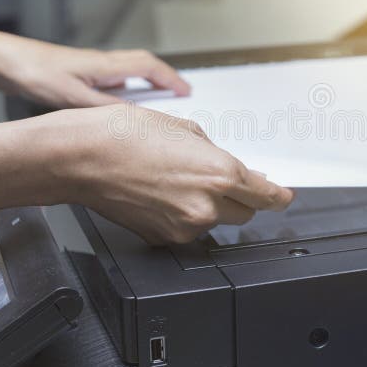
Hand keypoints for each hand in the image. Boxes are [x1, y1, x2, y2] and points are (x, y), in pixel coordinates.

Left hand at [0, 32, 189, 107]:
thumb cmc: (33, 72)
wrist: (4, 61)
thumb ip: (103, 107)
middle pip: (144, 63)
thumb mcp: (72, 97)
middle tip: (180, 92)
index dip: (171, 79)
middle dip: (165, 78)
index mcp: (104, 65)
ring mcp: (91, 67)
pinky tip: (119, 103)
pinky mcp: (79, 73)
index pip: (149, 67)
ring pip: (129, 69)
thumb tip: (130, 117)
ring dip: (147, 81)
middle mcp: (101, 63)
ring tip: (157, 99)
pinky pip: (113, 77)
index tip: (186, 91)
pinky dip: (127, 87)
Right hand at [45, 104, 294, 243]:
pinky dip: (184, 215)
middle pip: (245, 212)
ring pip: (215, 221)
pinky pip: (187, 229)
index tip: (284, 196)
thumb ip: (216, 153)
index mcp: (219, 172)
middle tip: (217, 179)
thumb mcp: (185, 129)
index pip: (266, 195)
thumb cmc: (125, 135)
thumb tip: (230, 168)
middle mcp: (206, 205)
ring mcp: (185, 226)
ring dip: (208, 205)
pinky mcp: (163, 238)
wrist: (82, 157)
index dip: (279, 196)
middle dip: (239, 197)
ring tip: (176, 180)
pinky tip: (162, 193)